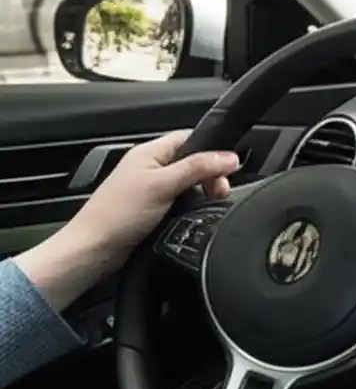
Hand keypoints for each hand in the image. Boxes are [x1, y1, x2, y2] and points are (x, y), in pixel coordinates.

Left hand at [15, 130, 238, 309]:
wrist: (93, 250)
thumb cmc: (120, 214)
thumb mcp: (163, 185)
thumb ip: (197, 168)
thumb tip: (231, 157)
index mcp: (150, 152)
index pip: (190, 138)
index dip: (212, 149)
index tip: (229, 168)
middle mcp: (150, 166)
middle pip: (193, 161)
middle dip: (210, 175)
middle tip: (219, 192)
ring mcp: (151, 188)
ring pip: (188, 183)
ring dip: (202, 193)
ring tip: (209, 205)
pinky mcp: (152, 209)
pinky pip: (180, 201)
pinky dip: (191, 206)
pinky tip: (195, 215)